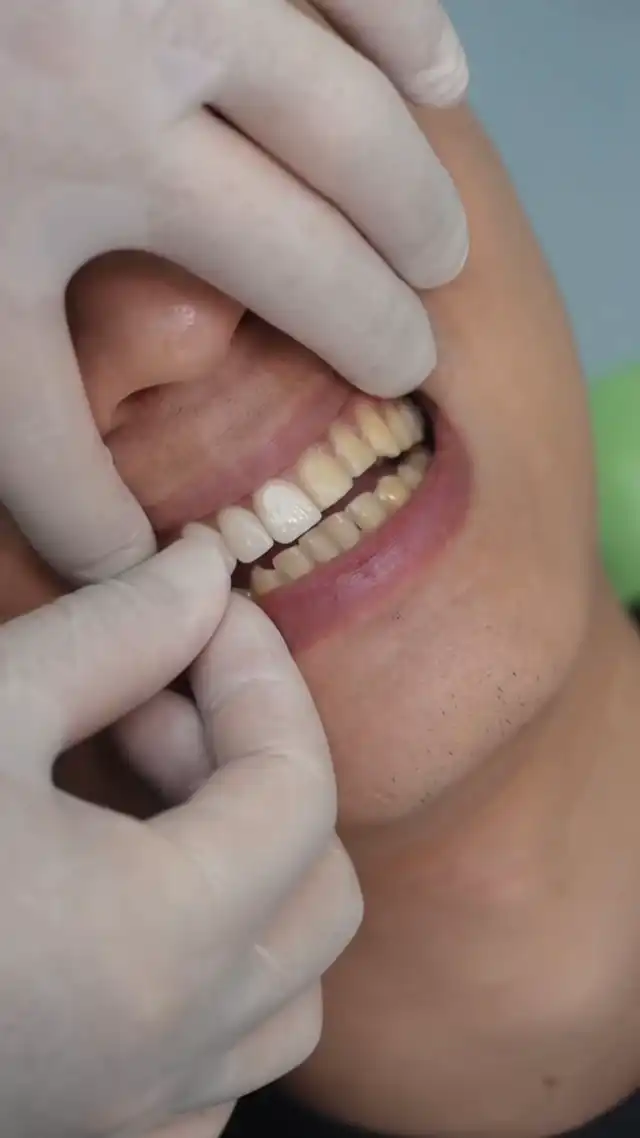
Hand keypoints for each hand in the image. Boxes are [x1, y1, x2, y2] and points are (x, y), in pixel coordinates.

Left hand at [0, 0, 467, 585]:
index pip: (42, 447)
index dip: (94, 531)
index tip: (132, 565)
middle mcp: (89, 119)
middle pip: (296, 272)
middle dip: (370, 337)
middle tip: (407, 366)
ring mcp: (153, 1)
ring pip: (349, 139)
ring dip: (416, 212)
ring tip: (443, 257)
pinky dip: (409, 36)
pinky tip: (442, 85)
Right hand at [0, 528, 361, 1137]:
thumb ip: (116, 635)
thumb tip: (206, 571)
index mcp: (156, 943)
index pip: (299, 787)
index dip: (263, 676)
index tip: (209, 611)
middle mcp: (173, 1049)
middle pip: (316, 885)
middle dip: (258, 767)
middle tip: (160, 700)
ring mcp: (140, 1110)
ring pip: (289, 982)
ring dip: (249, 869)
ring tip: (146, 796)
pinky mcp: (98, 1135)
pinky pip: (227, 1059)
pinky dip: (219, 970)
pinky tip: (134, 903)